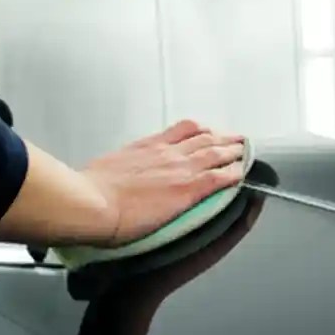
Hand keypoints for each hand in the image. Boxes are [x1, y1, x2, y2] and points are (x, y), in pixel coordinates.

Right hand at [0, 120, 245, 247]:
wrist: (90, 203)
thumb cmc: (87, 193)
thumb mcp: (103, 171)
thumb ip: (115, 171)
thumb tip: (106, 176)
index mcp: (146, 148)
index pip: (181, 131)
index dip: (200, 131)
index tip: (208, 133)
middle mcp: (166, 153)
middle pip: (205, 137)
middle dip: (223, 138)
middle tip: (237, 140)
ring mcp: (180, 168)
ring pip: (218, 152)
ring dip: (235, 151)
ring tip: (247, 152)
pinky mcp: (189, 188)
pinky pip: (222, 177)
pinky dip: (236, 174)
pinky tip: (244, 175)